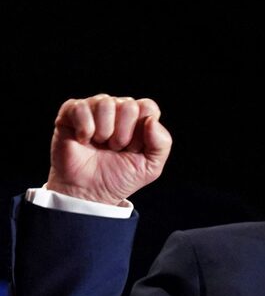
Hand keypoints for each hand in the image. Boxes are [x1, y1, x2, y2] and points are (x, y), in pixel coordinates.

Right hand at [46, 94, 172, 204]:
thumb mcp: (151, 167)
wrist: (89, 192)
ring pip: (105, 103)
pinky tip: (83, 140)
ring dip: (104, 131)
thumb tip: (151, 120)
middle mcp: (117, 109)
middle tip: (114, 148)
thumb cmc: (118, 177)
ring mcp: (94, 108)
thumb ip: (162, 144)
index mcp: (138, 118)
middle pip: (128, 105)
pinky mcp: (71, 112)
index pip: (148, 107)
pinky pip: (81, 108)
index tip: (133, 149)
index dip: (141, 132)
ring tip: (100, 145)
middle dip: (123, 134)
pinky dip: (84, 129)